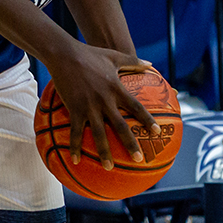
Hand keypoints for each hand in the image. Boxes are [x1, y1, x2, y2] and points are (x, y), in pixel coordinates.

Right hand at [48, 44, 158, 169]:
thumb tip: (151, 65)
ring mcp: (89, 106)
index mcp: (116, 88)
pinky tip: (75, 161)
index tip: (157, 132)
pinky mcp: (74, 108)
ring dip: (104, 152)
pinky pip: (75, 132)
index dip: (147, 120)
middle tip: (139, 159)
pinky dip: (75, 147)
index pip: (136, 107)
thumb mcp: (115, 56)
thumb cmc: (90, 53)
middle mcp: (105, 100)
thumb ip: (134, 61)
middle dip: (130, 144)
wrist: (65, 54)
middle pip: (121, 126)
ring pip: (99, 134)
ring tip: (109, 168)